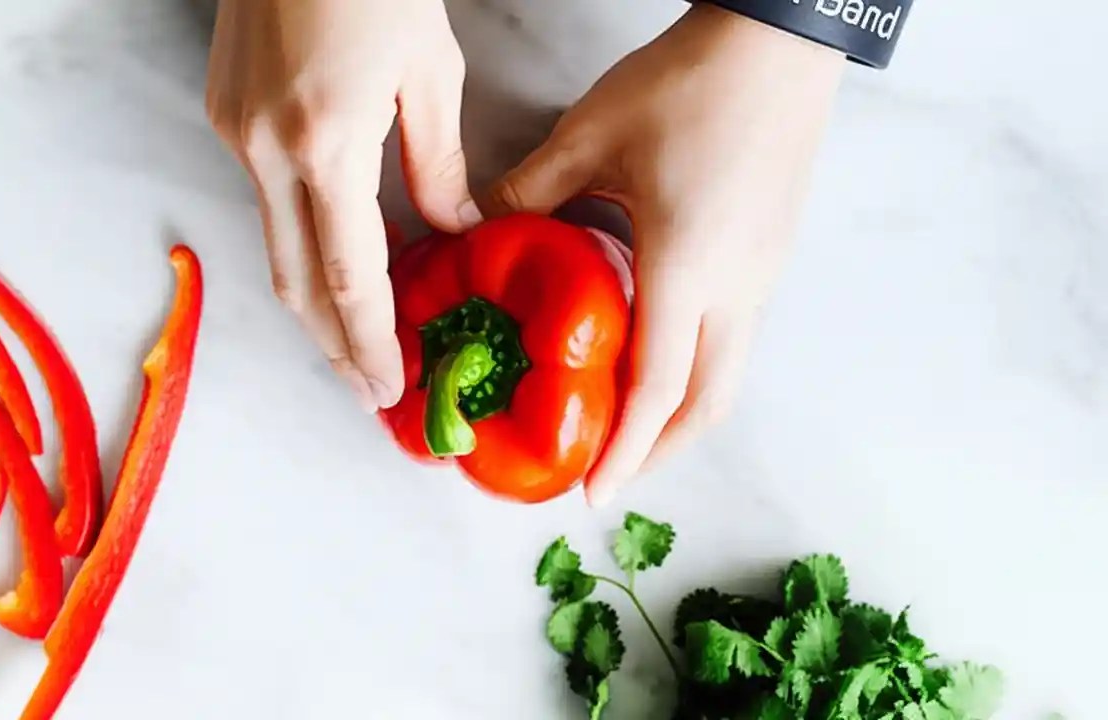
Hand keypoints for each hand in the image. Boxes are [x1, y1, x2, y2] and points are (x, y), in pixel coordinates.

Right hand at [206, 0, 479, 411]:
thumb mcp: (431, 71)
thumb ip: (436, 165)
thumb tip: (447, 232)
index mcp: (324, 142)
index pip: (346, 274)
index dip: (369, 341)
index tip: (388, 386)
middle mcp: (264, 149)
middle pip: (293, 281)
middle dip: (333, 344)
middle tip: (371, 386)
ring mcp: (234, 132)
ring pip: (273, 246)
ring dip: (315, 298)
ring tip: (360, 336)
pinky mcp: (224, 114)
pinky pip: (265, 199)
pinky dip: (301, 239)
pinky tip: (337, 254)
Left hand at [486, 5, 844, 504]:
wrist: (777, 42)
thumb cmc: (689, 85)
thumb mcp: (590, 135)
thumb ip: (528, 192)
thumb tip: (480, 226)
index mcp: (688, 268)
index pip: (656, 388)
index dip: (623, 451)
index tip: (592, 494)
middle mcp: (736, 287)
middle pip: (708, 402)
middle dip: (661, 450)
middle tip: (612, 471)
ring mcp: (763, 273)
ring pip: (729, 372)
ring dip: (682, 411)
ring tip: (631, 421)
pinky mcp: (771, 252)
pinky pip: (736, 333)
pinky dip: (697, 364)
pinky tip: (658, 345)